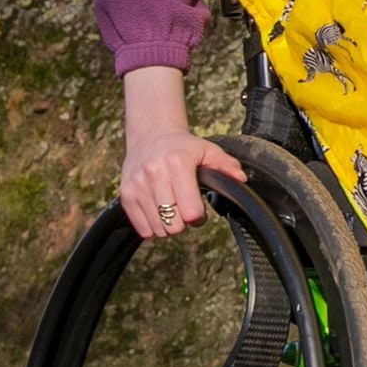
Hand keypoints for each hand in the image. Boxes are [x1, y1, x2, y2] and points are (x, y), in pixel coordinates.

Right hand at [120, 64, 245, 237]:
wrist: (150, 137)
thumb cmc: (183, 147)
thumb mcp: (208, 151)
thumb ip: (227, 166)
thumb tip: (241, 179)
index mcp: (178, 164)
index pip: (191, 212)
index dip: (198, 218)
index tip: (199, 211)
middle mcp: (155, 174)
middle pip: (174, 225)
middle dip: (183, 223)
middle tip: (185, 210)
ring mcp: (137, 185)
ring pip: (158, 229)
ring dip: (168, 226)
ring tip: (172, 209)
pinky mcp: (125, 194)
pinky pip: (142, 229)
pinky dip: (153, 227)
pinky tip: (158, 211)